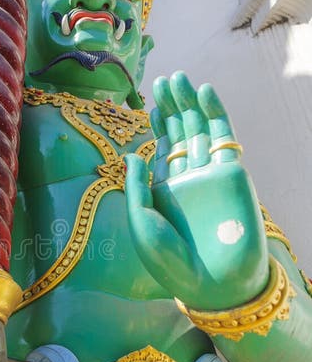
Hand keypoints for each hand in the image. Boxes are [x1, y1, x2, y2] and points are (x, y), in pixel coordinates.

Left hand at [125, 72, 268, 309]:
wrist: (211, 282)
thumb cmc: (170, 262)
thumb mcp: (141, 222)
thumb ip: (136, 187)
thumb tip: (131, 154)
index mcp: (165, 191)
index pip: (162, 150)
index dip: (158, 125)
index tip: (149, 103)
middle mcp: (188, 179)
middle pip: (180, 133)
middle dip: (172, 106)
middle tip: (163, 79)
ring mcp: (209, 174)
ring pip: (199, 130)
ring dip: (190, 104)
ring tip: (179, 79)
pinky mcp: (230, 173)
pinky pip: (222, 137)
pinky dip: (214, 113)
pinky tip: (204, 92)